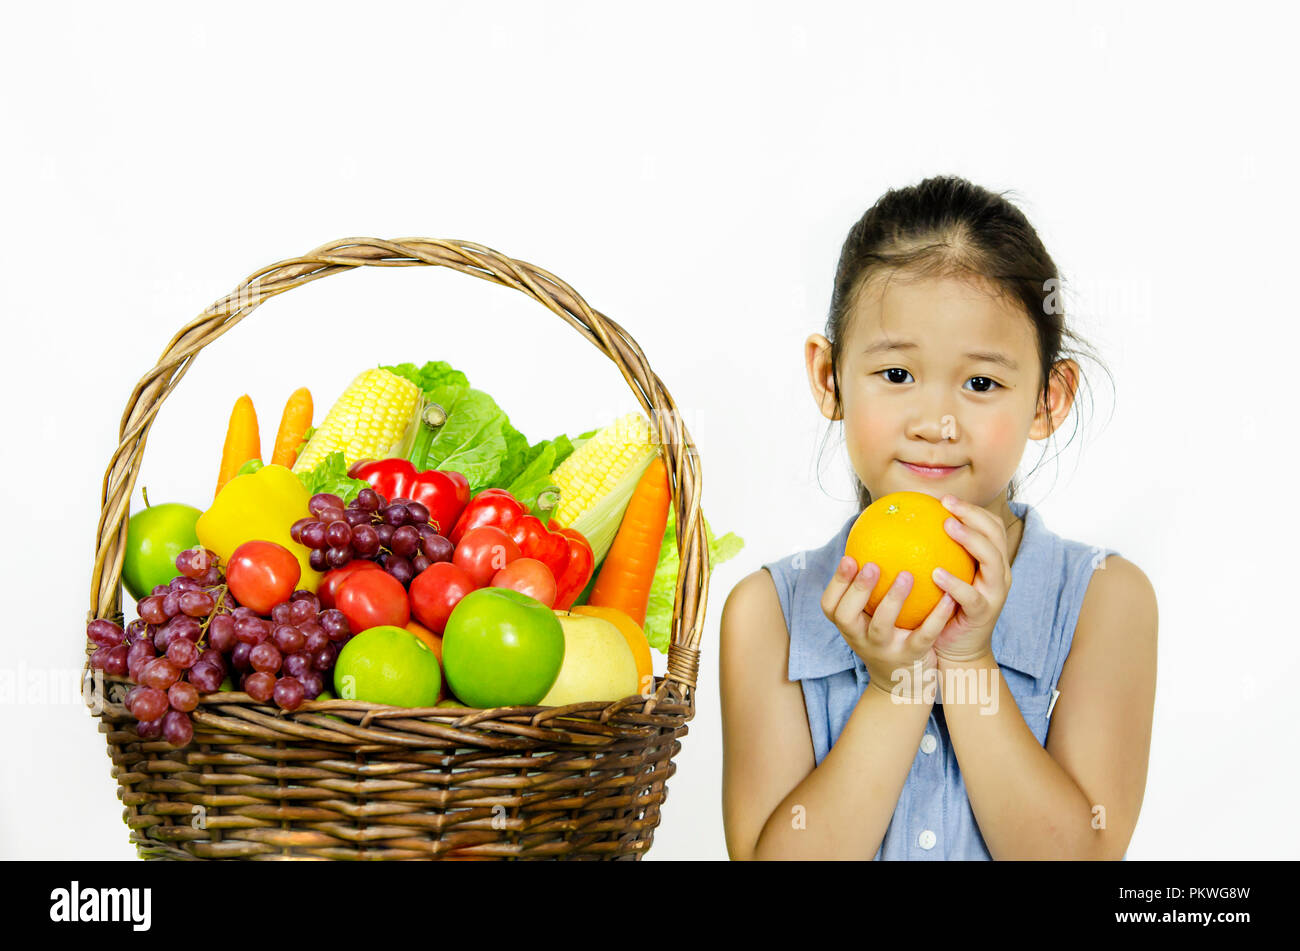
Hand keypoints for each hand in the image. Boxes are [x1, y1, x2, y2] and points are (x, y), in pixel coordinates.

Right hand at [821, 555, 956, 702]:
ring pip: (881, 626)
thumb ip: (870, 589)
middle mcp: (861, 638)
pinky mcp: (912, 657)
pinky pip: (924, 635)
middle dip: (857, 589)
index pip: (830, 605)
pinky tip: (948, 596)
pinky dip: (935, 616)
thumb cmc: (886, 638)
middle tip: (871, 565)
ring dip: (892, 599)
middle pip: (846, 616)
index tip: (849, 557)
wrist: (903, 685)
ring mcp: (885, 650)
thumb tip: (878, 540)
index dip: (836, 583)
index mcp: (850, 626)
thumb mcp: (870, 618)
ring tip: (907, 575)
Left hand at [930, 495, 1012, 664]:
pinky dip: (956, 583)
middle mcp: (999, 574)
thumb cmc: (944, 610)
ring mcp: (994, 594)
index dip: (973, 510)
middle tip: (947, 505)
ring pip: (992, 561)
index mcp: (990, 562)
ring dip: (971, 540)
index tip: (945, 499)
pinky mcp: (983, 614)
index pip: (991, 527)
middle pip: (995, 536)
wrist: (959, 651)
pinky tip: (936, 574)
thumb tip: (902, 528)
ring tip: (948, 527)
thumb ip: (933, 555)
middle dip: (974, 515)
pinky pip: (972, 596)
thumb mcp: (942, 579)